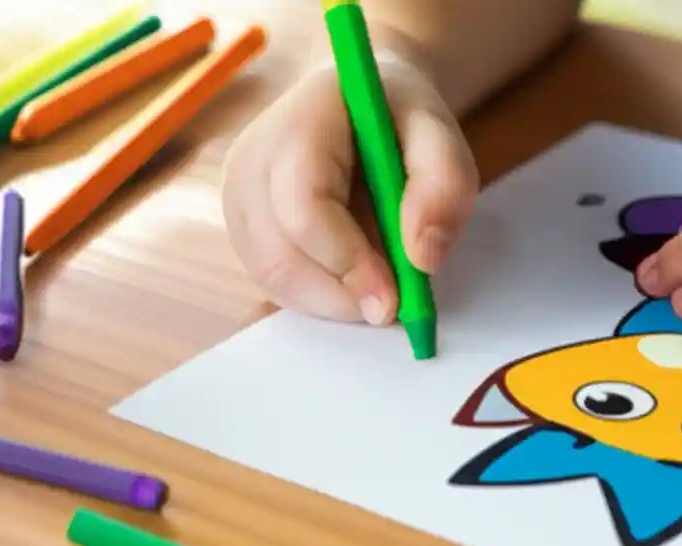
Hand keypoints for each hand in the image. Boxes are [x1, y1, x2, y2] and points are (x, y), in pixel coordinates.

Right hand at [223, 55, 476, 324]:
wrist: (355, 101)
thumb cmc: (398, 119)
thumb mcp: (440, 134)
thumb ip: (444, 185)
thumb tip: (423, 257)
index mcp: (300, 122)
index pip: (305, 205)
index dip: (347, 260)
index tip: (392, 300)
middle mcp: (252, 158)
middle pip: (280, 251)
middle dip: (340, 294)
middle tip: (392, 308)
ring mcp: (236, 193)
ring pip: (272, 275)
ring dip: (330, 301)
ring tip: (377, 289)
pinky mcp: (241, 224)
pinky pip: (271, 280)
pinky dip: (317, 296)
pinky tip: (352, 282)